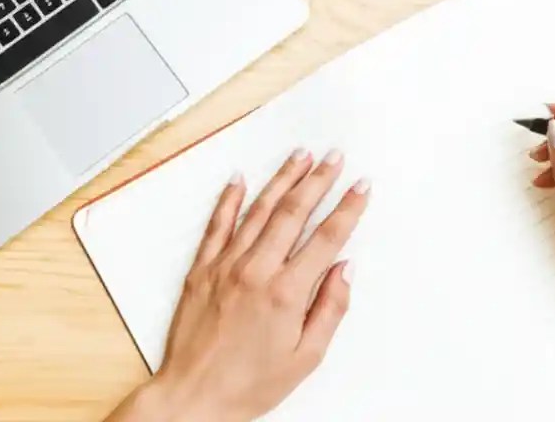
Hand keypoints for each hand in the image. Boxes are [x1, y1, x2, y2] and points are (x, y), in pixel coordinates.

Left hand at [106, 149, 369, 421]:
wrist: (192, 398)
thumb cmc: (248, 385)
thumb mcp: (305, 357)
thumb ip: (330, 309)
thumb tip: (345, 270)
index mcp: (286, 293)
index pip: (327, 237)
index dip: (348, 208)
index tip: (361, 187)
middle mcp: (255, 271)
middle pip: (294, 212)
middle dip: (319, 180)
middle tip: (335, 157)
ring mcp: (225, 266)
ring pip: (259, 210)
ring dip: (282, 179)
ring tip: (300, 156)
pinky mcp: (201, 270)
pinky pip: (217, 225)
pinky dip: (229, 199)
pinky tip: (239, 179)